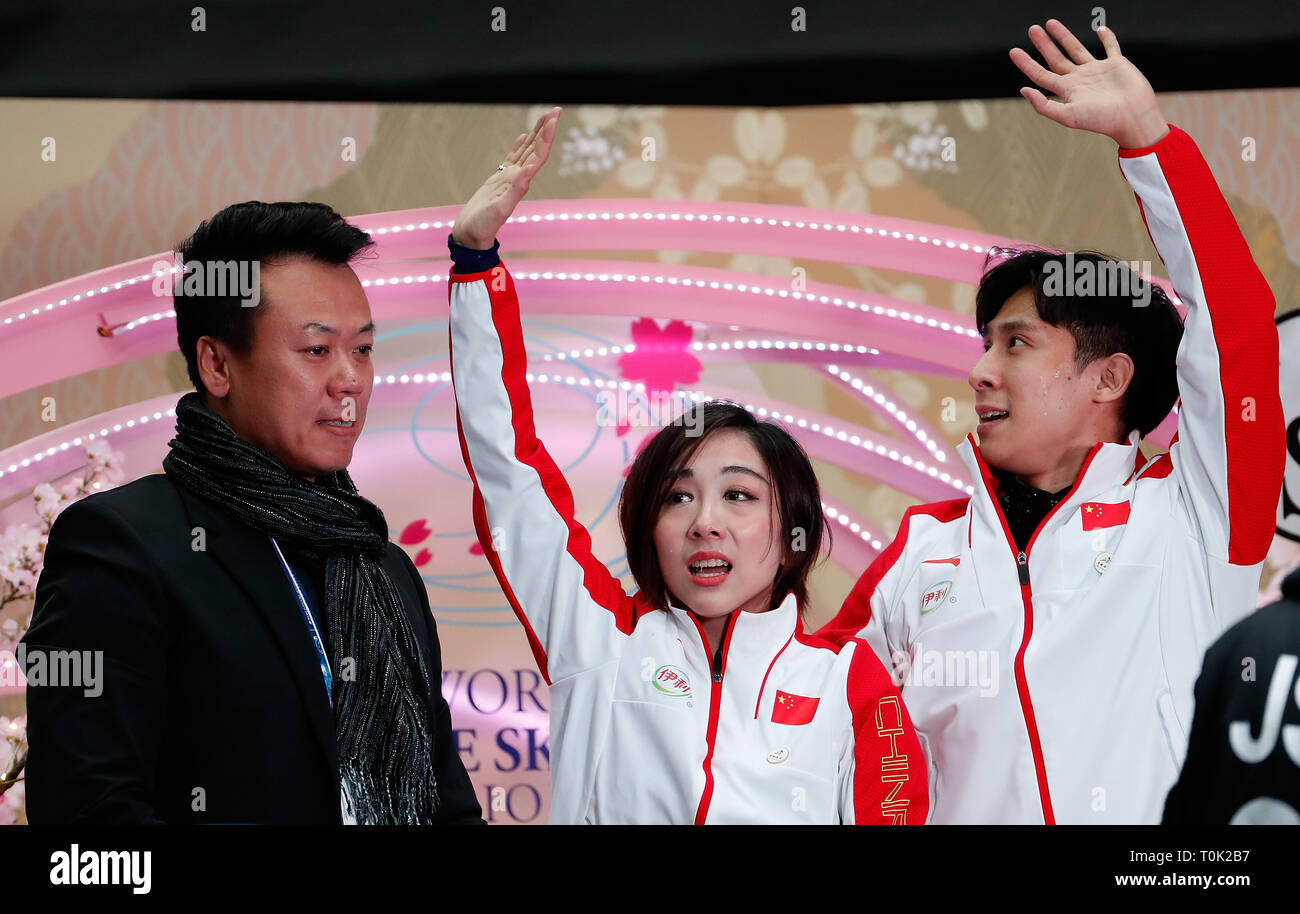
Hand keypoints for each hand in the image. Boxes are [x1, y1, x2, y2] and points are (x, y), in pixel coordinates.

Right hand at [452, 106, 561, 249]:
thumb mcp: (499, 209)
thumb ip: (515, 191)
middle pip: (537, 149)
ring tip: (545, 117)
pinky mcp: (499, 180)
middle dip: (547, 129)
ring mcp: (509, 178)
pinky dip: (519, 146)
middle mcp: (519, 179)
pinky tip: (524, 136)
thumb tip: (529, 171)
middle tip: (556, 109)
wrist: (471, 237)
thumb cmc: (482, 226)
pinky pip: (512, 158)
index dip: (547, 136)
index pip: (539, 155)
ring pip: (526, 151)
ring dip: (537, 134)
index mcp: (521, 183)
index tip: (554, 119)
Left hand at [1010, 20, 1167, 148]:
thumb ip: (1043, 105)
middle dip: (1044, 44)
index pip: (1041, 74)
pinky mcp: (1117, 64)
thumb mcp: (1067, 115)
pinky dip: (1106, 37)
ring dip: (1064, 36)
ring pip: (1076, 49)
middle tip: (1032, 29)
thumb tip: (1023, 90)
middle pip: (1056, 58)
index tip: (1013, 50)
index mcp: (1067, 91)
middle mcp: (1079, 79)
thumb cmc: (1101, 120)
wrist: (1132, 118)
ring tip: (1051, 23)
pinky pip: (1110, 47)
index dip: (1026, 63)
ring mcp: (1097, 71)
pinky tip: (1100, 29)